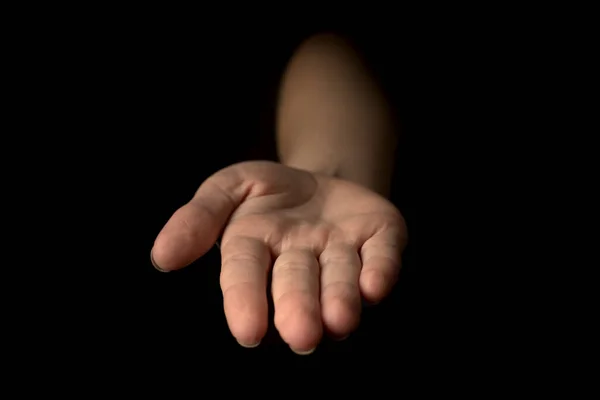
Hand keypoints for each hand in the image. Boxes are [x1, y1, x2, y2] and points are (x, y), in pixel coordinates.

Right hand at [151, 161, 406, 353]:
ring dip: (341, 298)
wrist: (321, 180)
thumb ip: (198, 218)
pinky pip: (383, 255)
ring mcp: (343, 249)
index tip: (249, 332)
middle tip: (301, 335)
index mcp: (256, 247)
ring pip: (341, 276)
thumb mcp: (229, 188)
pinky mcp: (380, 237)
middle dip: (298, 307)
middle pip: (297, 282)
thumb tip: (162, 257)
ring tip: (338, 321)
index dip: (245, 301)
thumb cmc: (269, 193)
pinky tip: (375, 287)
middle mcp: (301, 257)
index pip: (245, 273)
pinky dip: (381, 271)